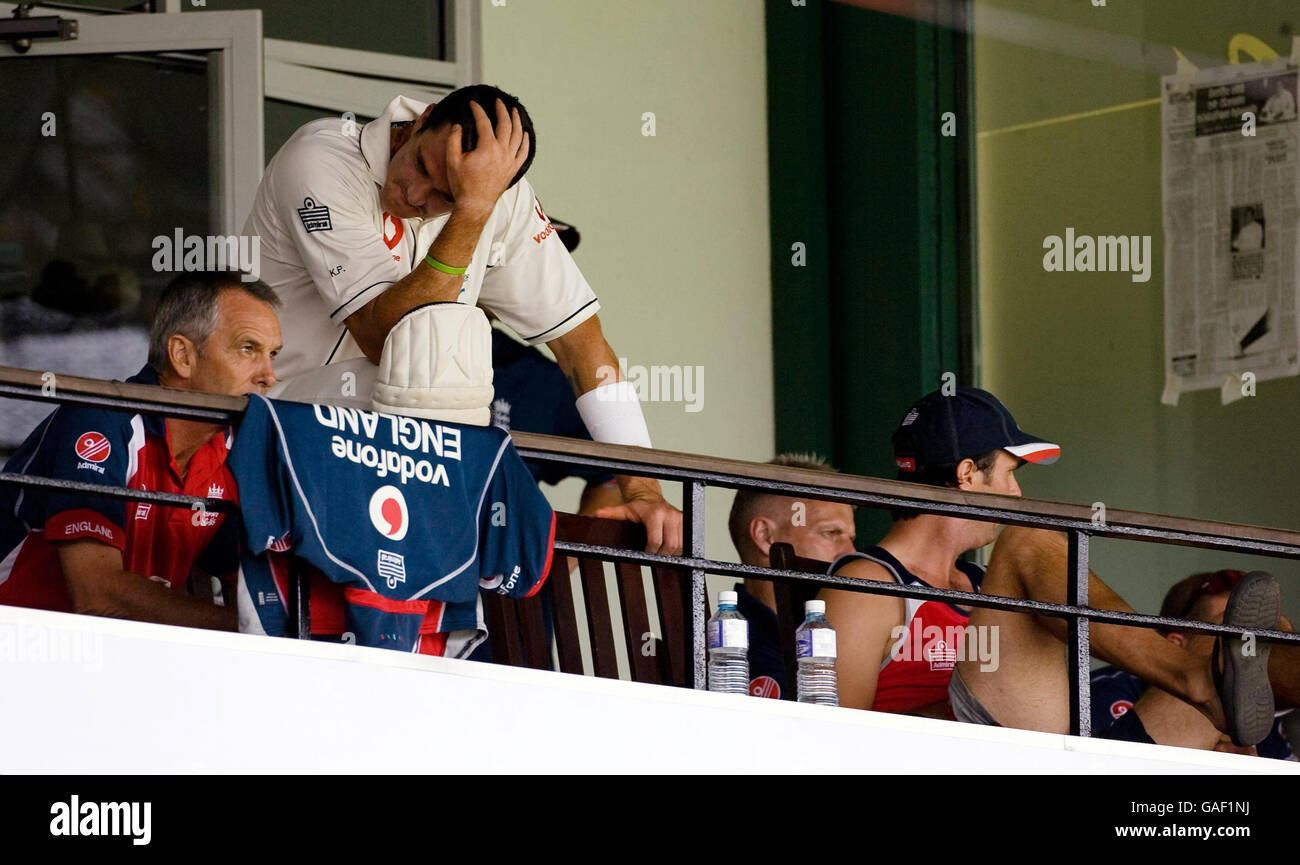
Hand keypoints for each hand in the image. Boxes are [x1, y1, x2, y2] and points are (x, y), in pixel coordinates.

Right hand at [445, 99, 529, 215]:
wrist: (475, 205)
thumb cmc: (463, 185)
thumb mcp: (452, 160)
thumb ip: (454, 139)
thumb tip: (458, 126)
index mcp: (487, 147)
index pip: (484, 121)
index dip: (478, 110)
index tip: (473, 104)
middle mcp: (502, 152)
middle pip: (505, 124)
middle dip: (501, 110)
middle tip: (498, 101)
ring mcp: (510, 161)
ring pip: (518, 135)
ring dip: (516, 121)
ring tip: (514, 111)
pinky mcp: (513, 169)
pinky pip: (523, 152)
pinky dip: (525, 141)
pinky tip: (525, 134)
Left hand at [594, 491, 683, 555]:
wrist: (650, 497)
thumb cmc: (637, 507)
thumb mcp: (623, 510)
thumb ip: (611, 513)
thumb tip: (598, 514)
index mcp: (654, 514)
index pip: (656, 540)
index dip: (651, 552)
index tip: (646, 555)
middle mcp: (669, 514)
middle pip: (670, 545)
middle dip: (662, 554)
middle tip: (654, 557)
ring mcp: (679, 517)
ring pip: (679, 544)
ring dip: (671, 552)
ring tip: (660, 553)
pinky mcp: (685, 521)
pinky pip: (685, 540)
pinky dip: (678, 547)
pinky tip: (669, 548)